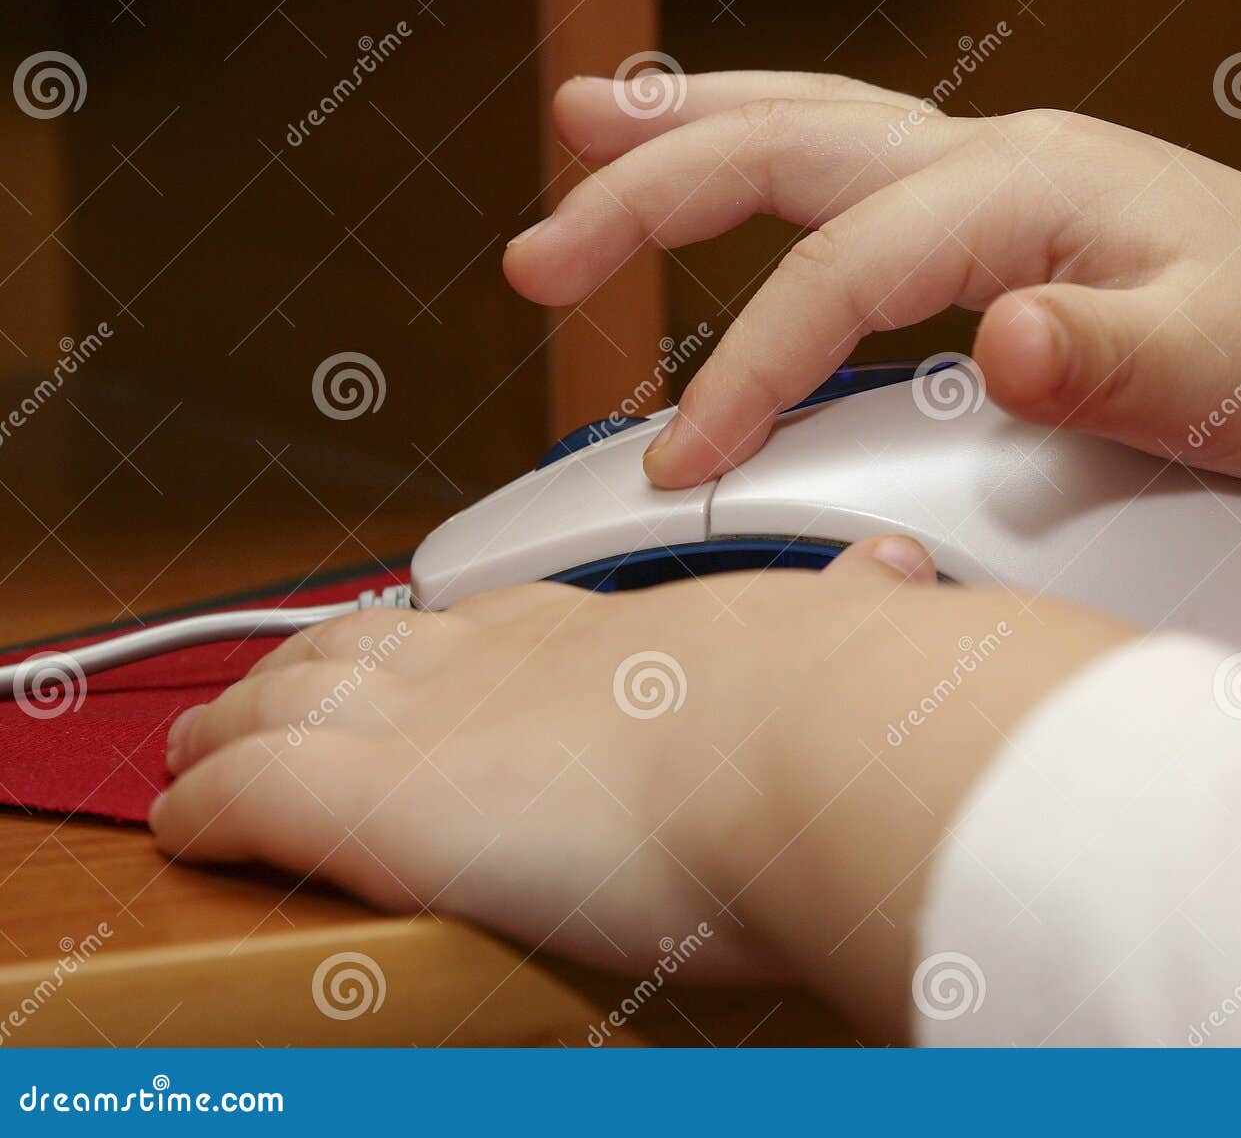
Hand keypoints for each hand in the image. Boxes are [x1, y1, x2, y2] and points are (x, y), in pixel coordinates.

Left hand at [151, 537, 1132, 1037]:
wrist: (807, 742)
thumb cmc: (833, 709)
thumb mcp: (842, 638)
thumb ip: (854, 606)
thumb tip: (901, 576)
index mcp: (596, 631)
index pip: (477, 623)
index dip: (425, 640)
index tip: (405, 653)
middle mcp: (496, 658)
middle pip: (359, 645)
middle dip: (303, 668)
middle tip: (269, 692)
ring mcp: (426, 718)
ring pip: (281, 701)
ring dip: (234, 724)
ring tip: (199, 748)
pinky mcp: (371, 799)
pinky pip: (247, 793)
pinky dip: (204, 805)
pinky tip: (185, 819)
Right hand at [506, 70, 1240, 533]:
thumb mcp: (1225, 370)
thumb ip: (1110, 358)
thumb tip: (1000, 340)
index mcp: (1030, 187)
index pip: (842, 270)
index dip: (750, 367)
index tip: (685, 462)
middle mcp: (993, 159)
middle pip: (783, 146)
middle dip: (647, 197)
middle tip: (538, 256)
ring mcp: (986, 177)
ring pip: (802, 126)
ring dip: (684, 130)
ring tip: (583, 138)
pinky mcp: (986, 218)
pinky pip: (841, 168)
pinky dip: (756, 158)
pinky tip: (720, 172)